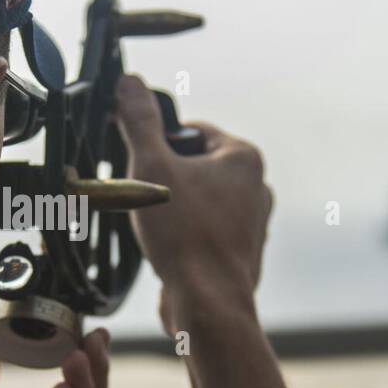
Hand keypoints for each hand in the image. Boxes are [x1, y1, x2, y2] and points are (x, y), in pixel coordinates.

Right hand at [113, 75, 272, 329]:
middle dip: (165, 180)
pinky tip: (169, 250)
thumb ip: (140, 123)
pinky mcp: (240, 252)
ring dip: (173, 210)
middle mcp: (256, 187)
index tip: (140, 160)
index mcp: (243, 158)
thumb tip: (131, 84)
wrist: (207, 302)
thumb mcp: (151, 168)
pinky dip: (184, 237)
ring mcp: (252, 222)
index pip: (193, 131)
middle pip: (195, 167)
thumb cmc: (186, 237)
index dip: (159, 143)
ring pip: (199, 201)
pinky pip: (204, 231)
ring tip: (156, 227)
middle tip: (144, 198)